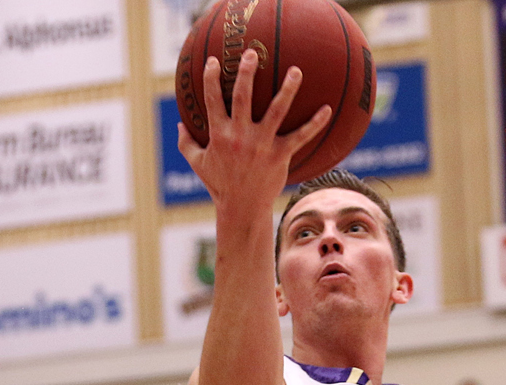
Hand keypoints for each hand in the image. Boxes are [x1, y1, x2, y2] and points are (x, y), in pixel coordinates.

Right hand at [177, 50, 332, 208]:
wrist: (242, 209)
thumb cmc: (220, 185)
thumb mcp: (197, 164)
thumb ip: (186, 142)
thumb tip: (178, 124)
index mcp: (219, 135)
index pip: (212, 100)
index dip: (212, 79)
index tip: (214, 61)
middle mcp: (240, 136)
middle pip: (243, 97)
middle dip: (247, 73)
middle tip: (253, 54)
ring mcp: (262, 144)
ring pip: (277, 111)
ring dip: (287, 89)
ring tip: (296, 71)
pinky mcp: (280, 155)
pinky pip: (300, 136)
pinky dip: (315, 123)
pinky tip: (327, 110)